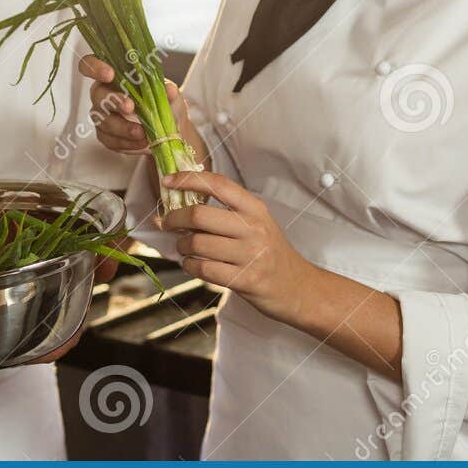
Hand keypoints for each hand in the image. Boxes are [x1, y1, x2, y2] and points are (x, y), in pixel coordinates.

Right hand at [77, 56, 203, 161]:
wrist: (169, 129)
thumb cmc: (163, 104)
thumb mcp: (171, 95)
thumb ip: (168, 91)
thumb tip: (168, 89)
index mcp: (114, 75)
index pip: (91, 64)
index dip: (94, 67)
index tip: (109, 74)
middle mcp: (103, 93)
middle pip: (97, 94)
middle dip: (113, 100)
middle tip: (130, 106)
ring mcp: (102, 115)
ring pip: (102, 120)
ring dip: (122, 127)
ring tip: (142, 132)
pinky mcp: (105, 135)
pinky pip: (109, 139)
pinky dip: (126, 142)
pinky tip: (140, 142)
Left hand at [159, 171, 319, 326]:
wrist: (299, 288)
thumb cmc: (271, 253)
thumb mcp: (258, 223)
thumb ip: (228, 211)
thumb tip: (183, 202)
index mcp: (255, 208)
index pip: (218, 184)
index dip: (188, 179)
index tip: (168, 181)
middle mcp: (253, 228)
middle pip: (199, 214)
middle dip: (174, 219)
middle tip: (168, 223)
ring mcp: (250, 255)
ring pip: (197, 243)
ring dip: (181, 246)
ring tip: (184, 248)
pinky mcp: (245, 279)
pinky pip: (203, 269)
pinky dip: (189, 266)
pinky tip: (193, 265)